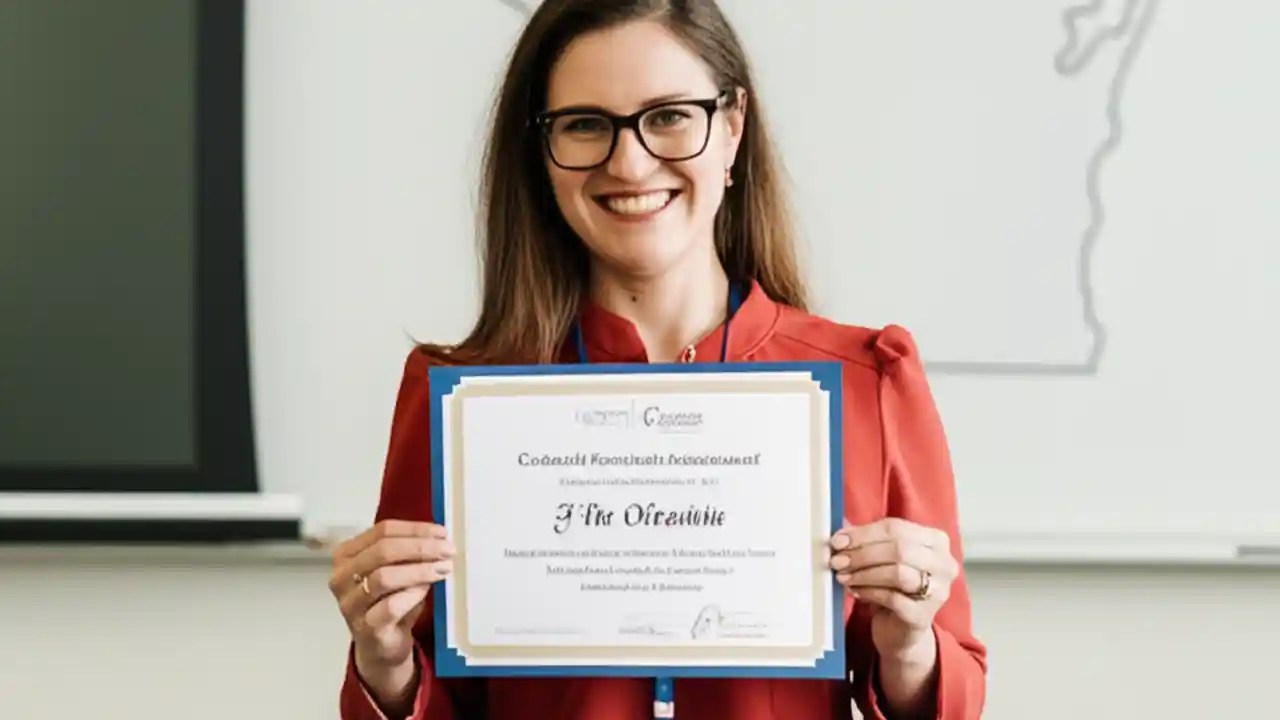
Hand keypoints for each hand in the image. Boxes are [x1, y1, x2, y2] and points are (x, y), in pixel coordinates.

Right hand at [328, 520, 454, 694]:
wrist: (381, 646)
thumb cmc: (389, 603)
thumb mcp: (396, 571)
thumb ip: (409, 553)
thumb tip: (440, 539)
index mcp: (347, 555)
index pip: (382, 531)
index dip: (415, 529)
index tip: (442, 533)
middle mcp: (342, 577)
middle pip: (383, 551)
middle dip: (420, 547)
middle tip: (447, 550)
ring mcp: (351, 603)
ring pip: (384, 577)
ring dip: (419, 570)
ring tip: (442, 568)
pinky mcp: (365, 627)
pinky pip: (391, 606)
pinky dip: (413, 595)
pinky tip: (427, 590)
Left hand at [827, 518, 958, 660]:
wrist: (901, 630)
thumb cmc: (893, 587)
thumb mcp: (882, 558)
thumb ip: (865, 541)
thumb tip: (841, 532)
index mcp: (936, 541)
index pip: (897, 528)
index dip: (863, 533)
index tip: (838, 540)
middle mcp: (944, 564)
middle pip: (899, 549)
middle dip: (862, 554)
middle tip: (838, 560)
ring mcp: (938, 591)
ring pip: (898, 573)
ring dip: (864, 573)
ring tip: (843, 576)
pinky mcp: (924, 616)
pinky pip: (893, 599)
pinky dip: (869, 592)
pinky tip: (854, 591)